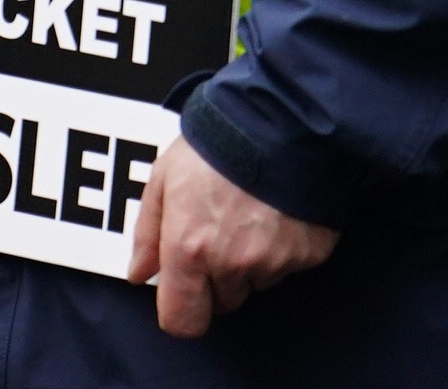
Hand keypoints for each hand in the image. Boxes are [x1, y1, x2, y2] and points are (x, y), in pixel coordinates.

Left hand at [127, 136, 337, 334]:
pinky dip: (280, 248)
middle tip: (216, 236)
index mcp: (190, 250)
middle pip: (221, 302)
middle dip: (214, 281)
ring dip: (248, 263)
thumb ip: (148, 234)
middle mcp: (232, 265)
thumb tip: (138, 274)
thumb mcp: (162, 181)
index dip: (180, 314)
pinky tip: (274, 213)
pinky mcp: (308, 255)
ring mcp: (274, 263)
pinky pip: (288, 267)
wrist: (280, 126)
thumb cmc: (215, 148)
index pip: (182, 321)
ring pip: (254, 283)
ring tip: (246, 215)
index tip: (182, 300)